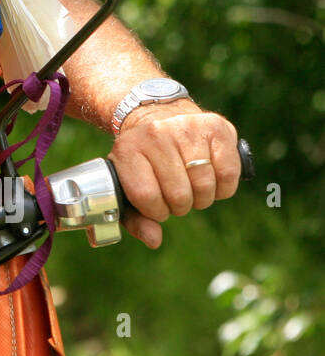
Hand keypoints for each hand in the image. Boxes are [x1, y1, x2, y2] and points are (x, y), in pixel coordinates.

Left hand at [108, 101, 240, 248]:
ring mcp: (187, 127)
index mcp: (127, 150)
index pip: (147, 196)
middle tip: (176, 196)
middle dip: (180, 205)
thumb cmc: (143, 161)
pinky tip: (210, 179)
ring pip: (205, 186)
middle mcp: (155, 134)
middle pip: (179, 195)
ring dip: (202, 197)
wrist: (157, 115)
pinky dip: (223, 187)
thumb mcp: (127, 185)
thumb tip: (153, 240)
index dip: (156, 211)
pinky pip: (228, 174)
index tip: (157, 206)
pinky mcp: (217, 127)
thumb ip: (134, 219)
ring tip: (192, 187)